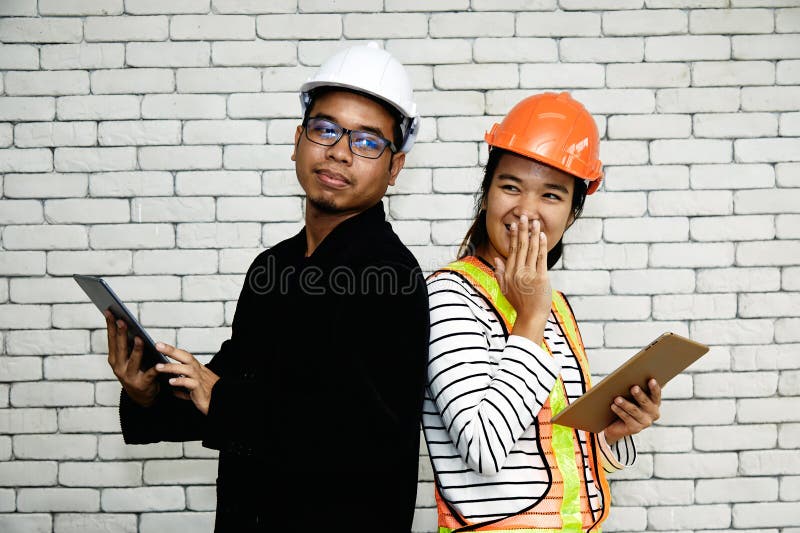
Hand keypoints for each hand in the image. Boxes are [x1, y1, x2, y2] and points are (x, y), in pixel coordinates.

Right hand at [105, 310, 159, 406]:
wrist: (142, 396)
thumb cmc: (136, 370)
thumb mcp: (128, 358)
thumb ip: (128, 344)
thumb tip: (127, 323)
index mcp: (114, 359)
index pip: (112, 339)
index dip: (110, 325)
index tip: (109, 311)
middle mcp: (119, 367)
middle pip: (120, 348)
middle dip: (121, 334)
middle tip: (122, 320)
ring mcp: (129, 377)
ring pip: (133, 361)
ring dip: (136, 350)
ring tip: (139, 338)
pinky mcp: (143, 384)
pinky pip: (150, 374)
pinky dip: (154, 368)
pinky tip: (158, 361)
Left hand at [154, 342, 219, 414]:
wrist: (223, 403)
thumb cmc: (210, 396)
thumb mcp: (195, 388)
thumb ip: (184, 387)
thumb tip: (174, 388)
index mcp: (198, 369)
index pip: (185, 356)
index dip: (173, 350)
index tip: (161, 345)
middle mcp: (200, 371)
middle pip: (186, 357)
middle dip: (172, 350)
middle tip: (158, 346)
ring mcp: (200, 379)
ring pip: (186, 368)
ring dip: (171, 367)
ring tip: (158, 367)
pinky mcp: (200, 388)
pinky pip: (189, 383)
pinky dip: (180, 381)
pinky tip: (171, 382)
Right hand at [493, 215, 551, 343]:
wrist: (530, 317)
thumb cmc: (519, 304)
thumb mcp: (505, 288)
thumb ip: (500, 273)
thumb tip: (497, 259)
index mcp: (509, 273)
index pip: (511, 250)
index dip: (514, 235)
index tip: (515, 224)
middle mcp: (517, 271)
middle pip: (521, 246)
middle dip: (523, 229)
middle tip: (524, 215)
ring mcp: (529, 274)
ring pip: (531, 249)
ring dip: (533, 233)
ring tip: (535, 222)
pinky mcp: (540, 278)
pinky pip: (541, 257)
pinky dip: (541, 245)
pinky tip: (542, 235)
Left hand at [604, 378, 661, 444]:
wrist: (617, 424)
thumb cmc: (626, 403)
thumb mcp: (632, 395)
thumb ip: (637, 386)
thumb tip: (634, 372)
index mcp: (655, 403)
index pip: (656, 395)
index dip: (654, 388)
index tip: (651, 380)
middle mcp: (653, 413)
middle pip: (646, 403)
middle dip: (639, 395)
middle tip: (633, 388)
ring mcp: (645, 422)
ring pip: (635, 411)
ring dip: (625, 404)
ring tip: (617, 398)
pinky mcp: (635, 429)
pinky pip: (627, 418)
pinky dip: (619, 411)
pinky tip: (613, 406)